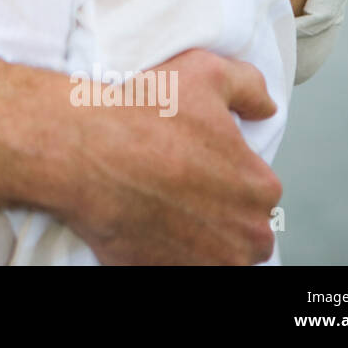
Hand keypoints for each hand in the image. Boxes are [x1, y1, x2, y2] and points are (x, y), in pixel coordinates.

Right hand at [59, 48, 282, 263]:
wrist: (83, 151)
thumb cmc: (143, 112)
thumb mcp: (206, 72)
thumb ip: (249, 86)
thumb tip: (265, 108)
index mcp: (259, 189)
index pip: (256, 189)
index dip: (225, 172)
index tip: (194, 160)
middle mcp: (243, 237)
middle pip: (241, 230)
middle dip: (218, 213)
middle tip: (177, 184)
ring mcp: (203, 265)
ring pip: (212, 255)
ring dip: (194, 237)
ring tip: (158, 204)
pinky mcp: (162, 275)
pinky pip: (172, 266)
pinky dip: (162, 251)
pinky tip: (141, 221)